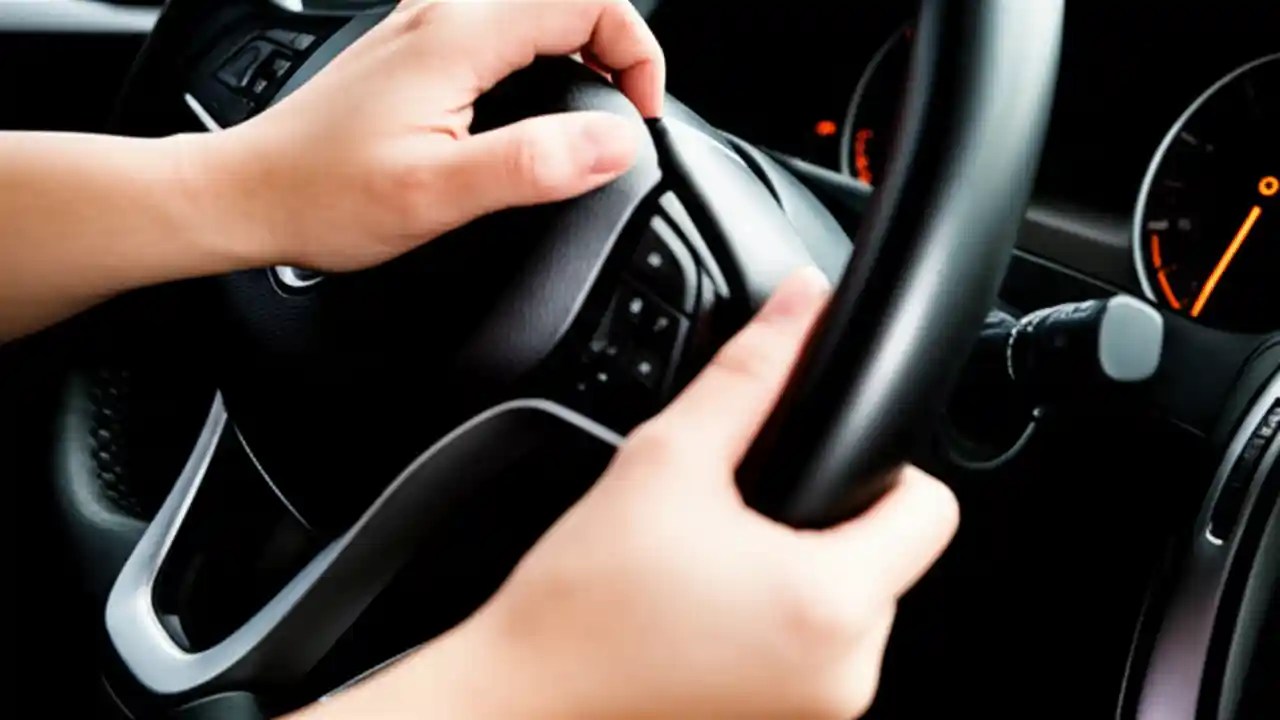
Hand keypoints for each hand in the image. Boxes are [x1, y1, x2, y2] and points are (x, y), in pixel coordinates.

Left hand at [198, 0, 664, 271]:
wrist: (250, 193)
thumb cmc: (325, 195)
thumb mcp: (440, 194)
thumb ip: (536, 163)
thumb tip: (616, 143)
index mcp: (460, 35)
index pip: (589, 1)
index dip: (637, 53)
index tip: (638, 116)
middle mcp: (443, 12)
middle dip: (617, 48)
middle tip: (624, 113)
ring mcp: (426, 23)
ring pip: (535, 8)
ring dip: (580, 47)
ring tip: (592, 108)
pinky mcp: (415, 45)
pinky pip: (501, 26)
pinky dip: (541, 54)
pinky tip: (535, 102)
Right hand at [301, 268, 959, 719]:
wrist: (520, 704)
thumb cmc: (579, 606)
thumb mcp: (666, 461)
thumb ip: (748, 373)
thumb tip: (800, 304)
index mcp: (831, 607)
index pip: (931, 508)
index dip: (878, 465)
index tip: (811, 462)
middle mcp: (846, 676)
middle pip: (888, 555)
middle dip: (823, 522)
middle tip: (730, 522)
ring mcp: (820, 712)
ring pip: (851, 602)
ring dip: (798, 573)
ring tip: (709, 569)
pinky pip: (818, 650)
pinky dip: (779, 622)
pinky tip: (708, 611)